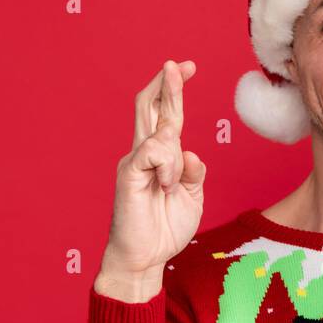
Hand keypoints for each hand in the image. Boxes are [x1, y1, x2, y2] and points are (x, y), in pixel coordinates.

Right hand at [95, 60, 206, 302]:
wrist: (145, 258)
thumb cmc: (165, 229)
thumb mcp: (192, 197)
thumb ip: (194, 173)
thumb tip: (191, 152)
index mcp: (160, 157)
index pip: (166, 114)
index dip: (174, 89)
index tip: (187, 67)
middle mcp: (144, 153)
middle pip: (151, 106)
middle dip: (167, 83)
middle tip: (180, 64)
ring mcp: (134, 161)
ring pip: (161, 131)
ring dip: (175, 154)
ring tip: (170, 188)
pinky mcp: (128, 173)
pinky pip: (154, 151)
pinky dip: (167, 167)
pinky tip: (165, 187)